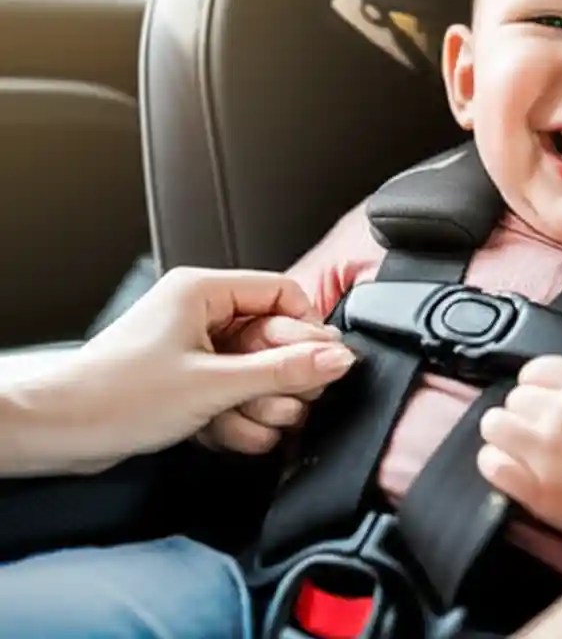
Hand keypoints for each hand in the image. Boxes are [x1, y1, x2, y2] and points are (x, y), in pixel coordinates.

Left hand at [64, 268, 355, 469]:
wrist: (58, 433)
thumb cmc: (115, 396)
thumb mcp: (214, 384)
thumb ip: (284, 371)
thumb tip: (338, 358)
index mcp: (203, 292)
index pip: (283, 294)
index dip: (307, 331)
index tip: (318, 366)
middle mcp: (201, 315)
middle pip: (276, 339)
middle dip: (279, 380)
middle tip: (280, 403)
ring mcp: (196, 351)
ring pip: (259, 374)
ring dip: (259, 407)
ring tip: (242, 423)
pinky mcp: (190, 383)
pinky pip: (236, 396)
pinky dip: (236, 420)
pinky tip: (223, 435)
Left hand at [477, 355, 561, 542]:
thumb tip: (550, 389)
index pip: (535, 370)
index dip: (536, 386)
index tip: (543, 400)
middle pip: (514, 397)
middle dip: (524, 413)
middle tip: (539, 431)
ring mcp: (547, 452)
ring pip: (494, 424)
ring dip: (505, 435)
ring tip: (523, 448)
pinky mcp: (535, 489)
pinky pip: (491, 463)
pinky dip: (496, 463)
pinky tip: (511, 468)